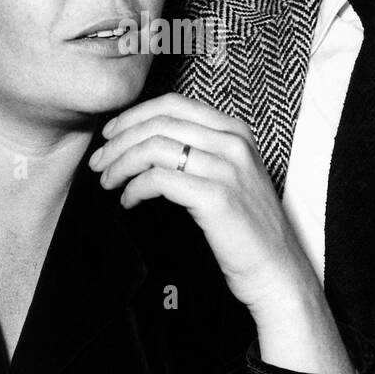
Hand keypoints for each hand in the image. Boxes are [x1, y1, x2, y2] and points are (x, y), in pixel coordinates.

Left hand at [90, 93, 353, 373]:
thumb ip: (199, 152)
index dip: (134, 115)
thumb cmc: (245, 227)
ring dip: (121, 164)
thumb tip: (145, 141)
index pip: (173, 104)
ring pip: (154, 148)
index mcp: (235, 131)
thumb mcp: (228, 175)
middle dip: (119, 140)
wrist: (276, 269)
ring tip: (108, 182)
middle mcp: (233, 142)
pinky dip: (134, 188)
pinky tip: (128, 202)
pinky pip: (158, 179)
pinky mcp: (216, 197)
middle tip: (98, 162)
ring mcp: (227, 168)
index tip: (110, 134)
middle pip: (159, 123)